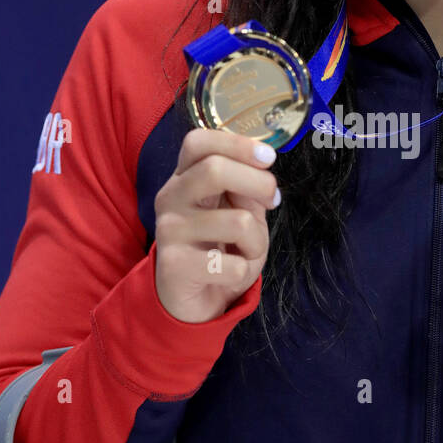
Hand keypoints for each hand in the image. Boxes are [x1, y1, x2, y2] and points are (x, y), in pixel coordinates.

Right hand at [153, 129, 279, 323]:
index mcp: (185, 177)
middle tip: (273, 200)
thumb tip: (261, 169)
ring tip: (245, 252)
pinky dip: (243, 272)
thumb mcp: (239, 211)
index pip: (198, 142)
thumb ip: (247, 187)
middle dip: (258, 183)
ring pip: (236, 222)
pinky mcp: (173, 265)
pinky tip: (227, 274)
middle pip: (215, 169)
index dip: (237, 143)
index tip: (268, 157)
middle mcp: (171, 198)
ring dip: (256, 242)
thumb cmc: (220, 248)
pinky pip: (232, 265)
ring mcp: (169, 230)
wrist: (194, 300)